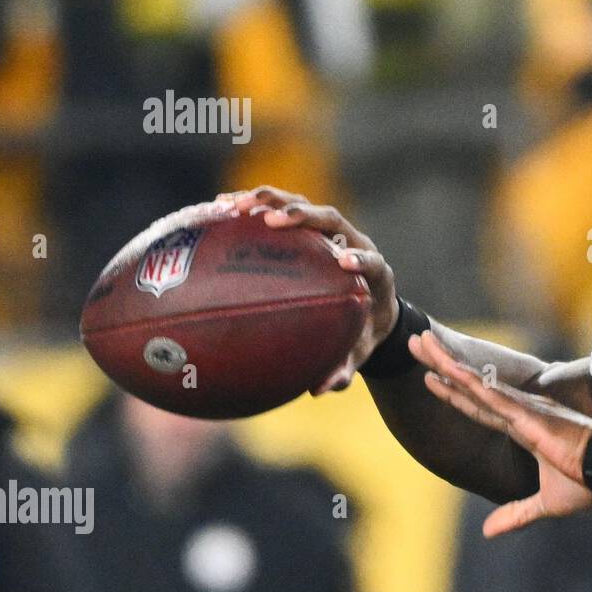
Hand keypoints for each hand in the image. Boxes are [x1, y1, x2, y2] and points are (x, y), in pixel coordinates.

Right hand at [217, 186, 398, 394]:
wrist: (369, 311)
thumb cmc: (363, 334)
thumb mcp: (357, 354)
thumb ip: (344, 370)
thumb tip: (320, 390)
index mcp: (374, 275)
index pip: (371, 259)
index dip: (360, 257)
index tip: (343, 262)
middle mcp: (353, 243)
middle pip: (332, 219)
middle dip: (305, 217)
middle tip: (275, 221)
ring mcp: (330, 232)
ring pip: (303, 206)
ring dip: (273, 201)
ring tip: (237, 205)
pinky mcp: (307, 229)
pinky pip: (279, 211)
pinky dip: (253, 207)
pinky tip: (217, 209)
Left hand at [410, 330, 591, 536]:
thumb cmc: (590, 484)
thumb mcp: (545, 505)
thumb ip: (516, 514)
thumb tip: (489, 531)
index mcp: (523, 428)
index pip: (479, 408)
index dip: (453, 392)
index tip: (431, 377)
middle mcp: (519, 412)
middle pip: (470, 387)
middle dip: (442, 364)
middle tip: (416, 342)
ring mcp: (522, 410)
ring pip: (474, 384)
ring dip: (445, 363)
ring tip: (420, 342)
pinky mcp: (528, 416)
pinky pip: (491, 397)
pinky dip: (468, 383)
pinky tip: (447, 369)